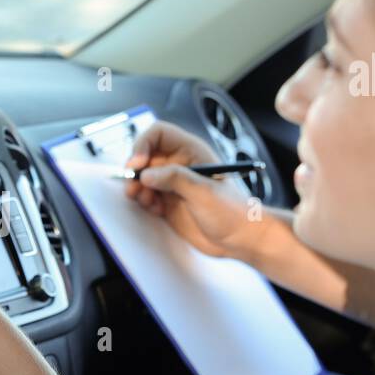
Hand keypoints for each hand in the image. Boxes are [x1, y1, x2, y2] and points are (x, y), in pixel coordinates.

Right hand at [125, 121, 263, 259]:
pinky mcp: (168, 202)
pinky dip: (144, 202)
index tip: (136, 165)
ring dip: (138, 188)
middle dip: (136, 171)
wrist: (240, 239)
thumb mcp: (203, 191)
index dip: (143, 145)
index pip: (158, 134)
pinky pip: (146, 195)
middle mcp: (179, 164)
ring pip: (142, 177)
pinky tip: (158, 211)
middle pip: (145, 155)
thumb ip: (174, 179)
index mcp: (191, 151)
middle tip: (134, 187)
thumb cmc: (231, 211)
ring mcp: (172, 184)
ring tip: (149, 202)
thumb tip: (145, 174)